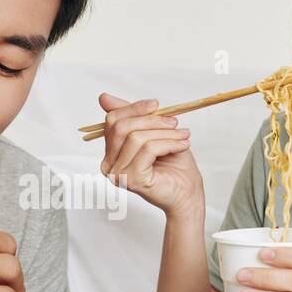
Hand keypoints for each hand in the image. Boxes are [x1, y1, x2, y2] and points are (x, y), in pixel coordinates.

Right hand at [97, 93, 202, 216]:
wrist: (187, 194)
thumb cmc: (173, 165)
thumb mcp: (152, 133)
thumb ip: (132, 117)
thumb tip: (103, 97)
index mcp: (111, 153)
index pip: (112, 122)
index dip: (134, 108)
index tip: (156, 105)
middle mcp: (108, 165)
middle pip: (121, 127)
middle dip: (151, 120)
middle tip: (174, 122)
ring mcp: (118, 174)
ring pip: (136, 138)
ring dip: (165, 132)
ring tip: (183, 136)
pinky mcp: (132, 180)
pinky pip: (148, 149)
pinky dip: (169, 143)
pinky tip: (182, 145)